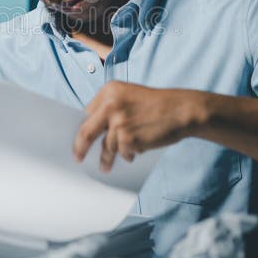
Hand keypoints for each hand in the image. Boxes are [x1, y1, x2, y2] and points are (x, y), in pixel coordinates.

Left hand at [72, 81, 207, 171]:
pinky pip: (123, 153)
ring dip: (107, 158)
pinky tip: (136, 151)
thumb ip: (111, 108)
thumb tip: (92, 131)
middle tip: (77, 158)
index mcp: (109, 90)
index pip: (86, 113)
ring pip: (106, 146)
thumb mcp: (130, 96)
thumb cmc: (157, 105)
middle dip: (80, 147)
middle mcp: (110, 104)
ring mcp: (119, 122)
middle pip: (86, 131)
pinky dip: (128, 155)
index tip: (75, 140)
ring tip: (106, 167)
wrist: (182, 109)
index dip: (80, 128)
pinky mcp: (128, 138)